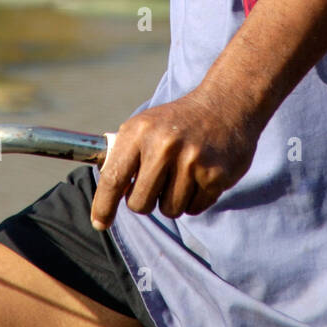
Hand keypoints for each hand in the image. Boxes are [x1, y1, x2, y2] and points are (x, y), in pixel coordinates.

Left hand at [90, 85, 259, 230]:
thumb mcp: (144, 126)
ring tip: (184, 173)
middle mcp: (164, 145)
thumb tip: (106, 197)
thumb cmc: (177, 122)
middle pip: (140, 204)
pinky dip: (195, 198)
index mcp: (139, 131)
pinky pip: (194, 208)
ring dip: (174, 200)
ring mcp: (191, 160)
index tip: (100, 222)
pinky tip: (201, 174)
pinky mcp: (215, 175)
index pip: (113, 178)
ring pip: (170, 210)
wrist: (226, 104)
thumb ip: (123, 158)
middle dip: (146, 201)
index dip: (104, 205)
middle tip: (157, 183)